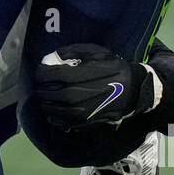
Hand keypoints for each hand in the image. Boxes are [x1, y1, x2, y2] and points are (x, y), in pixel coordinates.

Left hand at [34, 44, 158, 127]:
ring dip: (45, 102)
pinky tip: (54, 108)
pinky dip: (53, 115)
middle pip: (47, 93)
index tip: (41, 69)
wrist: (133, 90)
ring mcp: (79, 111)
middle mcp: (76, 95)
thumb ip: (71, 52)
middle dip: (41, 87)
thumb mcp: (95, 52)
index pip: (48, 75)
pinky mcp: (83, 122)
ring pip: (51, 108)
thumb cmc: (112, 67)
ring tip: (46, 95)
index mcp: (78, 76)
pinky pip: (60, 121)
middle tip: (41, 83)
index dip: (41, 71)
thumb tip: (51, 57)